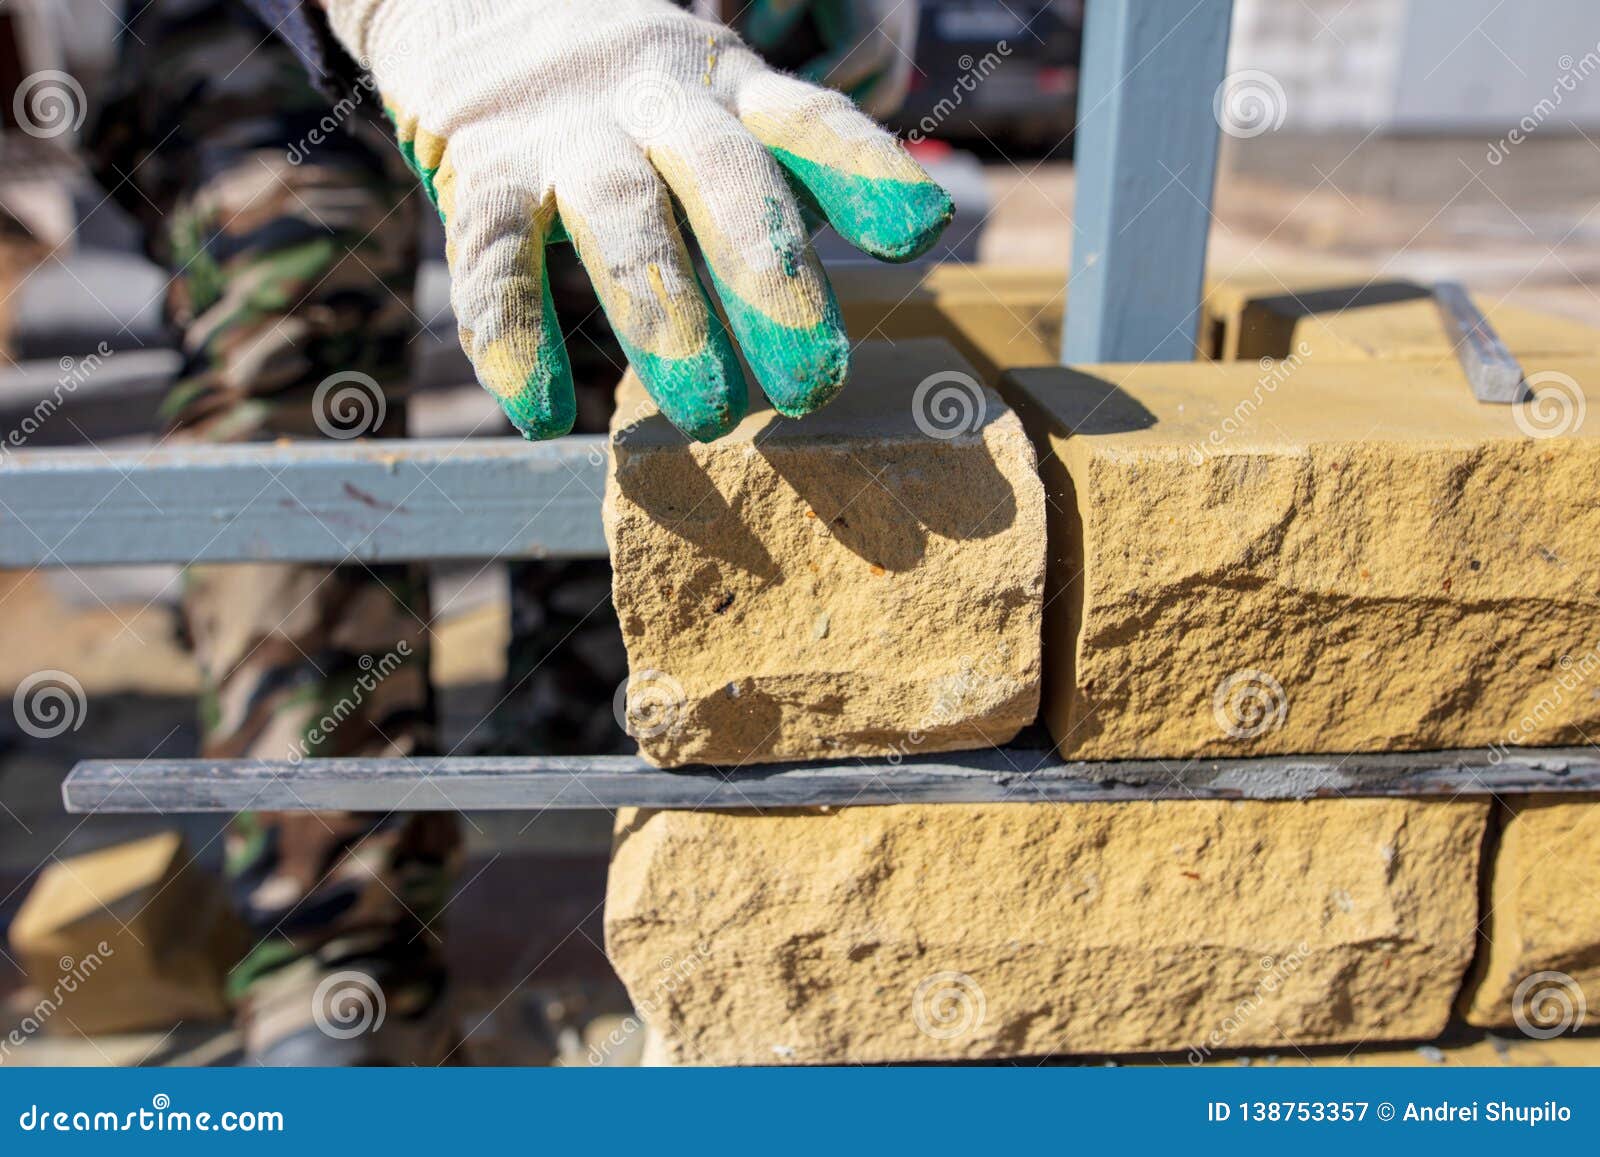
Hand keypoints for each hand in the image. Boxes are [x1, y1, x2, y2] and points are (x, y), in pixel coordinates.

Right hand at [324, 0, 952, 440]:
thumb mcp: (704, 112)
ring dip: (668, 320)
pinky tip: (542, 415)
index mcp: (726, 86)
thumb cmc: (622, 99)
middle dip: (773, 280)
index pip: (805, 121)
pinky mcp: (479, 166)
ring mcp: (566, 131)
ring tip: (712, 418)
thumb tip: (832, 307)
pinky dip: (514, 336)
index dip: (861, 171)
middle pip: (725, 179)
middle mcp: (655, 99)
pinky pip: (494, 253)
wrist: (470, 3)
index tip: (921, 228)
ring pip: (622, 218)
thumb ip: (764, 187)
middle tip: (816, 384)